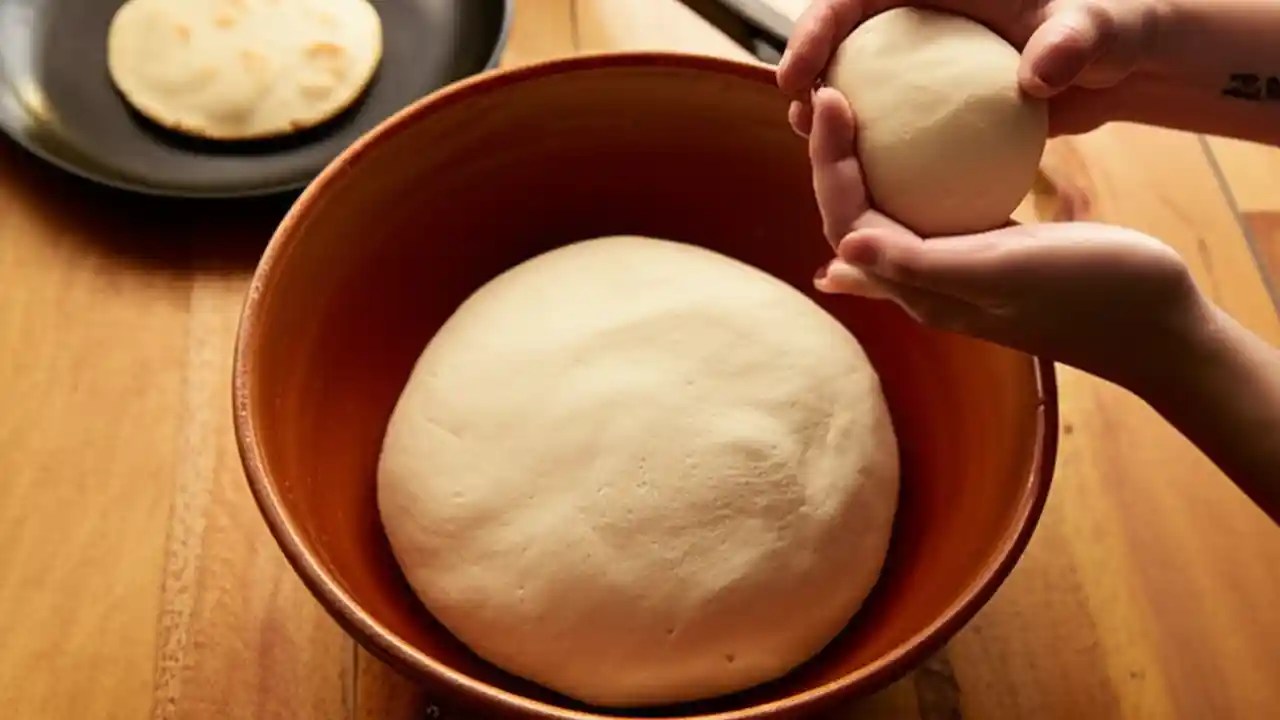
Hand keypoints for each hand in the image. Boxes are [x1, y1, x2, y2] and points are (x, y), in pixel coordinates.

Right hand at [779, 0, 1165, 135]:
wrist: (1124, 62)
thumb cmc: (1114, 27)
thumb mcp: (1098, 27)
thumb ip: (1074, 40)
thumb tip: (1041, 73)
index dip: (813, 30)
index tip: (799, 76)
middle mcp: (921, 16)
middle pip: (840, 39)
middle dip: (806, 76)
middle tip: (802, 121)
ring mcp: (925, 61)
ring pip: (858, 81)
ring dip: (829, 116)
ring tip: (818, 151)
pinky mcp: (936, 100)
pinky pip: (893, 121)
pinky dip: (874, 148)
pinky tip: (872, 187)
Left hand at [806, 86, 1208, 386]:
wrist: (1161, 325)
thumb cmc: (1091, 293)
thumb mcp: (1005, 270)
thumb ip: (922, 265)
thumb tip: (842, 249)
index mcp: (921, 291)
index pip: (849, 222)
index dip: (829, 163)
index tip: (831, 101)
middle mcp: (928, 286)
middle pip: (857, 218)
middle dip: (832, 161)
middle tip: (830, 95)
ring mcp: (959, 273)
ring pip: (890, 216)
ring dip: (862, 169)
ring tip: (853, 113)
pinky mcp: (992, 256)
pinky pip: (935, 212)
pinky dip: (910, 182)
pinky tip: (906, 158)